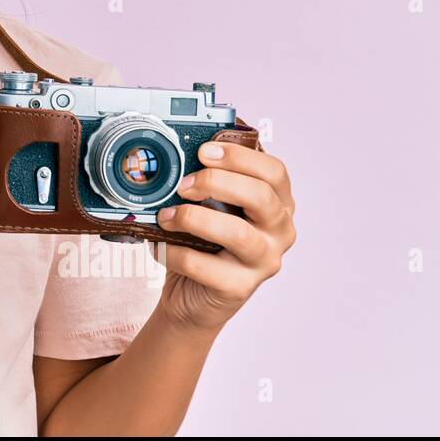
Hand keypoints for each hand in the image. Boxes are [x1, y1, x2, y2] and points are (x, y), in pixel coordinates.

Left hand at [149, 140, 295, 334]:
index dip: (239, 157)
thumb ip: (208, 179)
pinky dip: (176, 252)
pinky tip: (159, 245)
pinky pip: (206, 266)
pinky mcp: (240, 288)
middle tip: (182, 184)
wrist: (191, 294)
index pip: (274, 172)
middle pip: (261, 196)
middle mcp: (280, 231)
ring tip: (165, 216)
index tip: (203, 151)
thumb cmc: (203, 241)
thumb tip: (179, 146)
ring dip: (194, 218)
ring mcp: (264, 261)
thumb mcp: (211, 205)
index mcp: (278, 203)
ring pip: (238, 234)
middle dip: (216, 182)